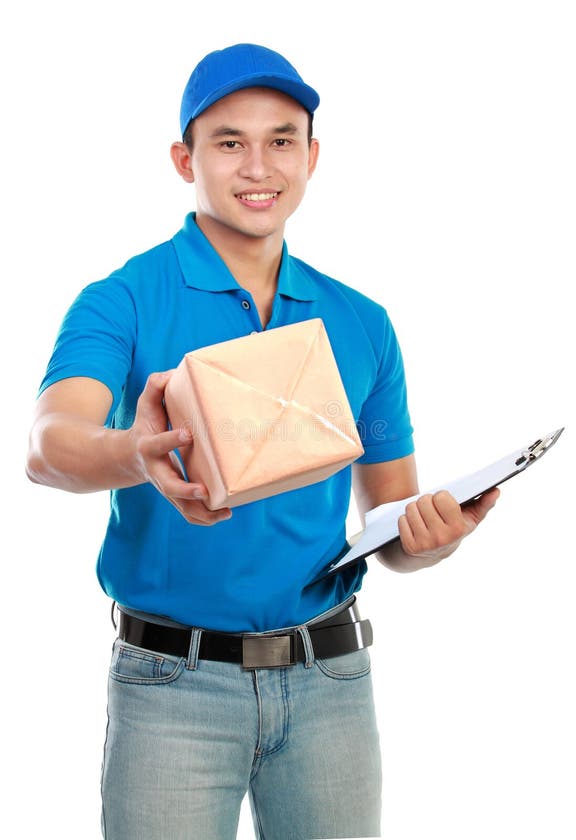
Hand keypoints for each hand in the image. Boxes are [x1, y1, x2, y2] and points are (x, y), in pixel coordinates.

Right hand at [129, 371, 231, 525]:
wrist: (129, 457)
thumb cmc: (145, 425)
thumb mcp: (145, 403)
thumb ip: (155, 386)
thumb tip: (172, 374)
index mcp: (148, 447)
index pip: (158, 445)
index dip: (171, 440)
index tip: (188, 434)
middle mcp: (156, 472)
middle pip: (168, 487)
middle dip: (185, 491)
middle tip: (203, 491)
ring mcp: (166, 487)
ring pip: (181, 508)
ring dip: (202, 513)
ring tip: (226, 512)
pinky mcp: (176, 498)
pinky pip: (188, 514)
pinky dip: (205, 518)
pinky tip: (224, 514)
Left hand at [398, 487, 499, 562]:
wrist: (433, 553)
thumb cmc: (454, 528)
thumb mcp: (470, 518)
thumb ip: (484, 504)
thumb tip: (495, 491)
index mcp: (458, 529)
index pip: (441, 497)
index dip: (441, 497)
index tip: (444, 503)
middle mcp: (442, 538)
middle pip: (424, 501)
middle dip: (427, 501)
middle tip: (431, 510)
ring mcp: (425, 544)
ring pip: (411, 508)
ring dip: (415, 509)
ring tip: (423, 517)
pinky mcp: (410, 547)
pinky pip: (402, 520)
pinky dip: (406, 520)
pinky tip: (414, 526)